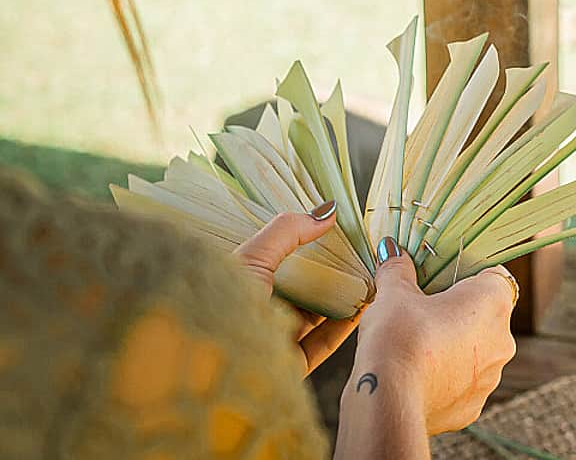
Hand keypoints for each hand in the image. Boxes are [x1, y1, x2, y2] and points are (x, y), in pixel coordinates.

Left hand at [234, 202, 360, 375]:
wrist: (205, 362)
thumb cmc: (218, 304)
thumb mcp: (252, 257)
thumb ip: (289, 231)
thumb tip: (328, 210)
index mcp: (242, 286)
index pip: (281, 263)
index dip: (309, 247)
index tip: (337, 233)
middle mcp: (258, 314)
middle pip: (302, 291)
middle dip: (332, 274)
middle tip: (360, 255)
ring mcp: (274, 342)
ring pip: (316, 317)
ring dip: (343, 299)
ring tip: (369, 278)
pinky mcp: (289, 367)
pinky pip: (323, 344)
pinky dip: (345, 326)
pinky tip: (363, 307)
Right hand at [349, 238, 517, 435]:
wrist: (389, 401)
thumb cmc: (398, 337)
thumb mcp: (393, 294)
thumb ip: (397, 269)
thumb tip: (392, 250)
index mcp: (492, 302)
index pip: (494, 276)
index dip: (469, 274)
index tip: (444, 280)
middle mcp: (502, 339)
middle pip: (486, 315)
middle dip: (459, 313)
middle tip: (425, 312)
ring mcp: (490, 377)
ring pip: (477, 352)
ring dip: (455, 347)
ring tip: (418, 347)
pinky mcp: (473, 406)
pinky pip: (463, 384)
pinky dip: (446, 379)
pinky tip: (418, 377)